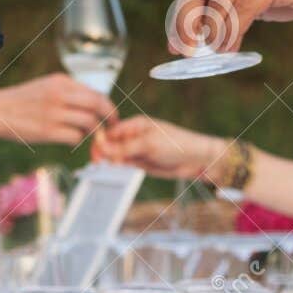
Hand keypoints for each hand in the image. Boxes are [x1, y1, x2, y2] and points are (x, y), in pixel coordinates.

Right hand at [0, 74, 113, 145]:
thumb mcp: (46, 86)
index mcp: (61, 81)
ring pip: (90, 122)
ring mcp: (53, 112)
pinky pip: (76, 137)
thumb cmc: (23, 101)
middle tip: (111, 128)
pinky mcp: (47, 130)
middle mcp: (59, 94)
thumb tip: (96, 104)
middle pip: (98, 105)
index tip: (112, 116)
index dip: (109, 106)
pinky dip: (78, 140)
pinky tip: (70, 138)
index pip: (96, 92)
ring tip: (86, 134)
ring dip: (93, 131)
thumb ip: (69, 92)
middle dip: (110, 118)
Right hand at [92, 116, 225, 181]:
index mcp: (135, 124)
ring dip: (109, 160)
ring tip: (105, 166)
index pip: (111, 131)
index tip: (96, 152)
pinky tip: (115, 168)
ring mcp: (137, 150)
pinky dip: (119, 166)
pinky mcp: (142, 162)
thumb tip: (103, 148)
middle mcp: (134, 136)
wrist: (196, 160)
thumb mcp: (148, 144)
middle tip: (98, 162)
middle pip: (111, 143)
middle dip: (103, 152)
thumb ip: (124, 148)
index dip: (101, 140)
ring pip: (116, 155)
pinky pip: (125, 163)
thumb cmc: (177, 145)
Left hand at [174, 0, 292, 53]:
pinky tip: (230, 48)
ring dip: (212, 34)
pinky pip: (243, 9)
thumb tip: (204, 31)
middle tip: (184, 52)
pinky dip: (232, 32)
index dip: (180, 15)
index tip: (175, 43)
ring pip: (219, 2)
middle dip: (185, 25)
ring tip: (215, 54)